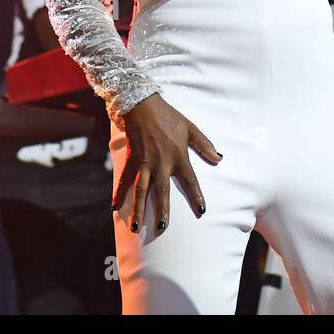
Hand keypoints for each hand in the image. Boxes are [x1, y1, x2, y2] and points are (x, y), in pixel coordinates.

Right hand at [115, 93, 221, 236]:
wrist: (142, 105)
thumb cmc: (168, 116)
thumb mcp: (191, 128)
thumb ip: (204, 145)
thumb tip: (219, 158)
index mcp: (178, 157)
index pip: (190, 181)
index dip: (196, 196)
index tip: (202, 210)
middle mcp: (161, 164)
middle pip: (162, 192)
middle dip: (162, 210)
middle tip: (162, 227)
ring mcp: (144, 163)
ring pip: (141, 191)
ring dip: (138, 209)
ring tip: (136, 227)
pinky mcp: (131, 160)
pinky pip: (124, 180)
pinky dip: (119, 194)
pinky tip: (115, 208)